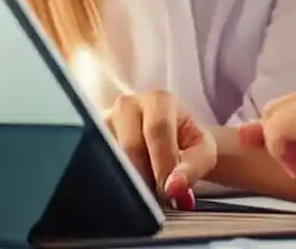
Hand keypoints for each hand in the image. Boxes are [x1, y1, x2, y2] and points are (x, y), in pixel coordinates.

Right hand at [104, 91, 215, 210]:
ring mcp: (106, 120)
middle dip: (144, 176)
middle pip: (129, 145)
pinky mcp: (91, 138)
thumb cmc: (188, 143)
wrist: (174, 139)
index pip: (157, 130)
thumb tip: (173, 186)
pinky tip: (127, 186)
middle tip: (156, 195)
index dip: (163, 163)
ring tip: (144, 190)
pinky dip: (113, 178)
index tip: (169, 190)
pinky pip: (97, 162)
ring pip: (109, 155)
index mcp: (159, 100)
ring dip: (127, 179)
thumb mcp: (204, 152)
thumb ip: (195, 167)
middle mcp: (128, 104)